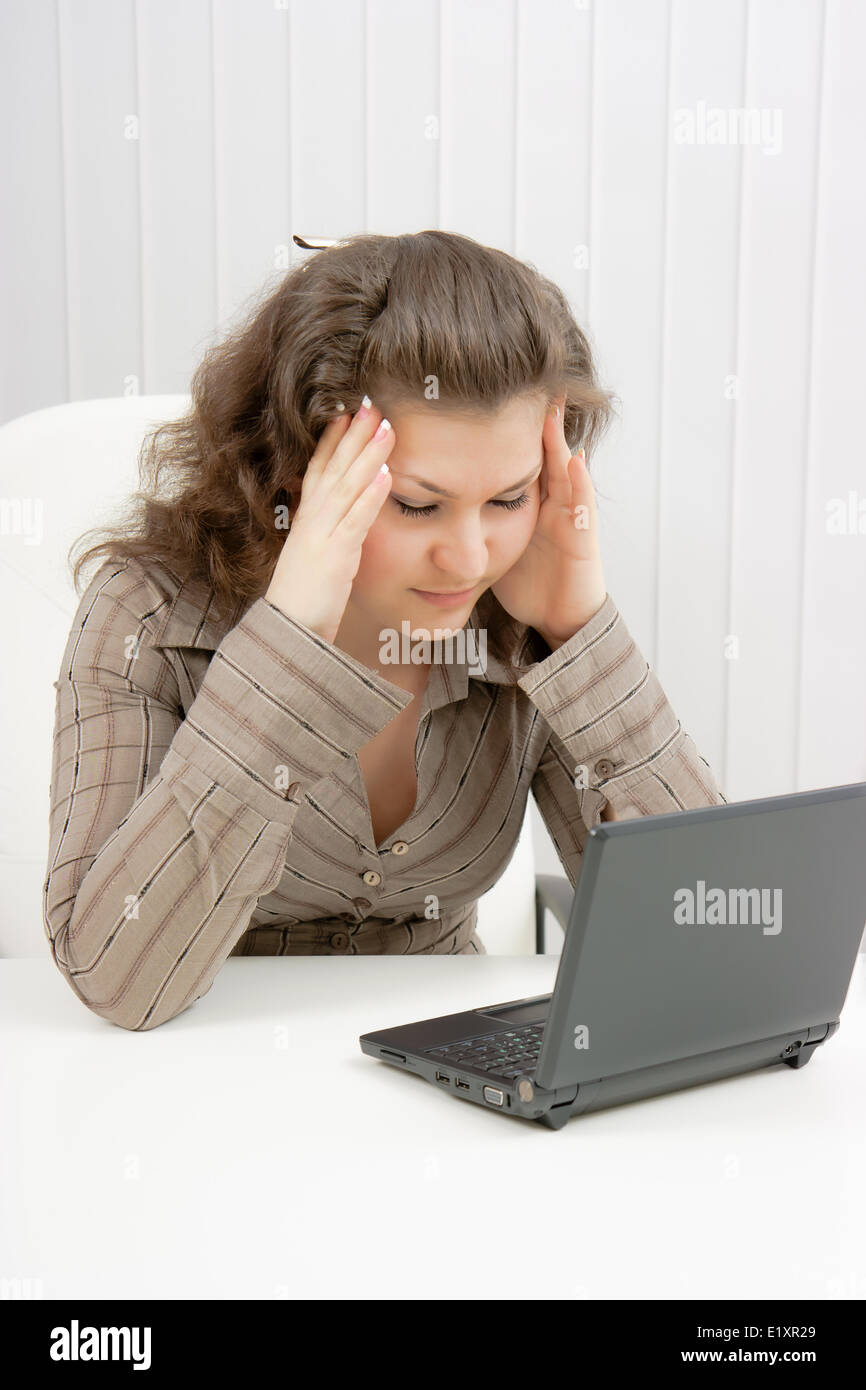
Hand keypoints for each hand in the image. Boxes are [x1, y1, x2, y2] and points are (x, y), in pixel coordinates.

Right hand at [264, 398, 394, 643]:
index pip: (320, 468)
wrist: (288, 632)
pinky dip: (369, 498)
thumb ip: (328, 532)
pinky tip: (386, 476)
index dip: (334, 439)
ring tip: (386, 427)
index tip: (347, 410)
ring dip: (367, 455)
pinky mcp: (333, 558)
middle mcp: (311, 521)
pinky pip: (354, 522)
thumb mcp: (316, 556)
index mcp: (308, 518)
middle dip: (353, 434)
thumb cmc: (305, 599)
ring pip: (346, 486)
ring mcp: (321, 537)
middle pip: (333, 467)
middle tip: (372, 402)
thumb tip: (344, 516)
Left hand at [490, 399, 606, 646]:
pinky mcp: (583, 537)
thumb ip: (474, 518)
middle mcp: (551, 502)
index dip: (504, 428)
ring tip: (551, 407)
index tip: (486, 395)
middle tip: (528, 381)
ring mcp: (570, 516)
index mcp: (528, 502)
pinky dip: (579, 480)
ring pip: (564, 469)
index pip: (516, 457)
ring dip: (558, 439)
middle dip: (535, 420)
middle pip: (541, 453)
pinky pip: (582, 505)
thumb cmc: (527, 583)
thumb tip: (435, 500)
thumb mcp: (494, 543)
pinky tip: (574, 458)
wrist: (559, 620)